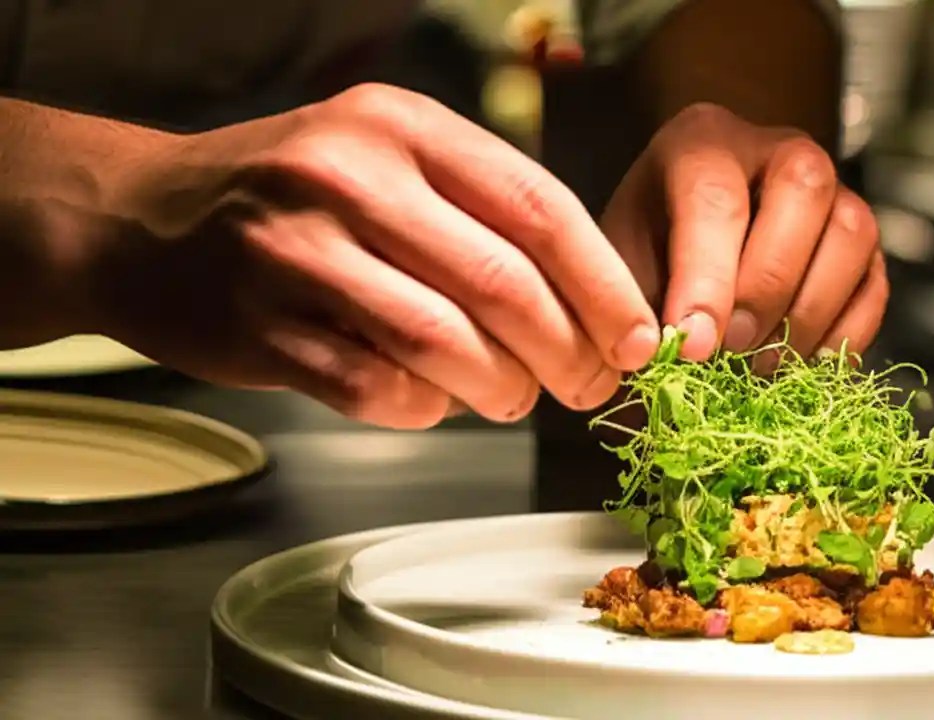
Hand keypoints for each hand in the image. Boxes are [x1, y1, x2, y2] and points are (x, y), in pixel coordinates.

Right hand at [88, 83, 658, 427]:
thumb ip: (478, 215)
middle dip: (568, 351)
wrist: (139, 220)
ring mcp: (297, 252)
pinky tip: (431, 400)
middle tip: (590, 384)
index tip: (638, 338)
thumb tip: (586, 306)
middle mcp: (350, 176)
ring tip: (514, 398)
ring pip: (445, 344)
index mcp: (402, 127)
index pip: (539, 208)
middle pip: (504, 283)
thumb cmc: (289, 196)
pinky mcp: (260, 327)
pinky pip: (376, 388)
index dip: (604, 285)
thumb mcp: (384, 159)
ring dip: (501, 389)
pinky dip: (424, 408)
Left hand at [600, 103, 885, 367]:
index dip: (708, 277)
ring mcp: (833, 192)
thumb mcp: (621, 271)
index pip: (715, 196)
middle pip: (803, 190)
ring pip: (852, 232)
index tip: (695, 345)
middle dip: (769, 283)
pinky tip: (801, 366)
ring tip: (763, 364)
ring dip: (810, 311)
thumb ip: (635, 307)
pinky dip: (844, 335)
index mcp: (701, 143)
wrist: (679, 257)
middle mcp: (776, 150)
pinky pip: (874, 285)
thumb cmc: (645, 260)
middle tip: (733, 349)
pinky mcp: (863, 246)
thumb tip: (665, 363)